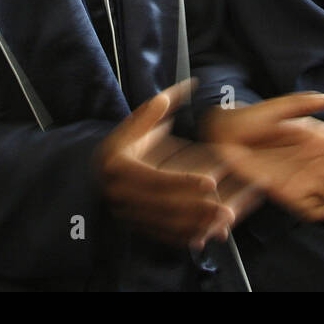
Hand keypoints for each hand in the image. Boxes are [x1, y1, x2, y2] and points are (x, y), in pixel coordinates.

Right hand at [97, 81, 235, 248]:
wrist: (97, 173)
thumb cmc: (122, 145)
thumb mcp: (134, 124)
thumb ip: (157, 109)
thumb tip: (187, 85)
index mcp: (120, 168)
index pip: (155, 179)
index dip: (183, 182)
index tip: (210, 182)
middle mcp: (121, 195)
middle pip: (163, 207)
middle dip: (197, 210)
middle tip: (226, 209)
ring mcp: (128, 214)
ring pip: (166, 226)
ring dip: (197, 227)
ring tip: (224, 223)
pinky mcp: (137, 226)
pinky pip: (164, 237)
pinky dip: (187, 238)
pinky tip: (209, 236)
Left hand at [202, 93, 323, 222]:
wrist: (226, 137)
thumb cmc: (254, 118)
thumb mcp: (283, 108)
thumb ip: (309, 103)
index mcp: (322, 139)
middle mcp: (319, 162)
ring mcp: (307, 180)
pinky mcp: (292, 197)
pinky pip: (313, 211)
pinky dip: (321, 213)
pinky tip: (322, 208)